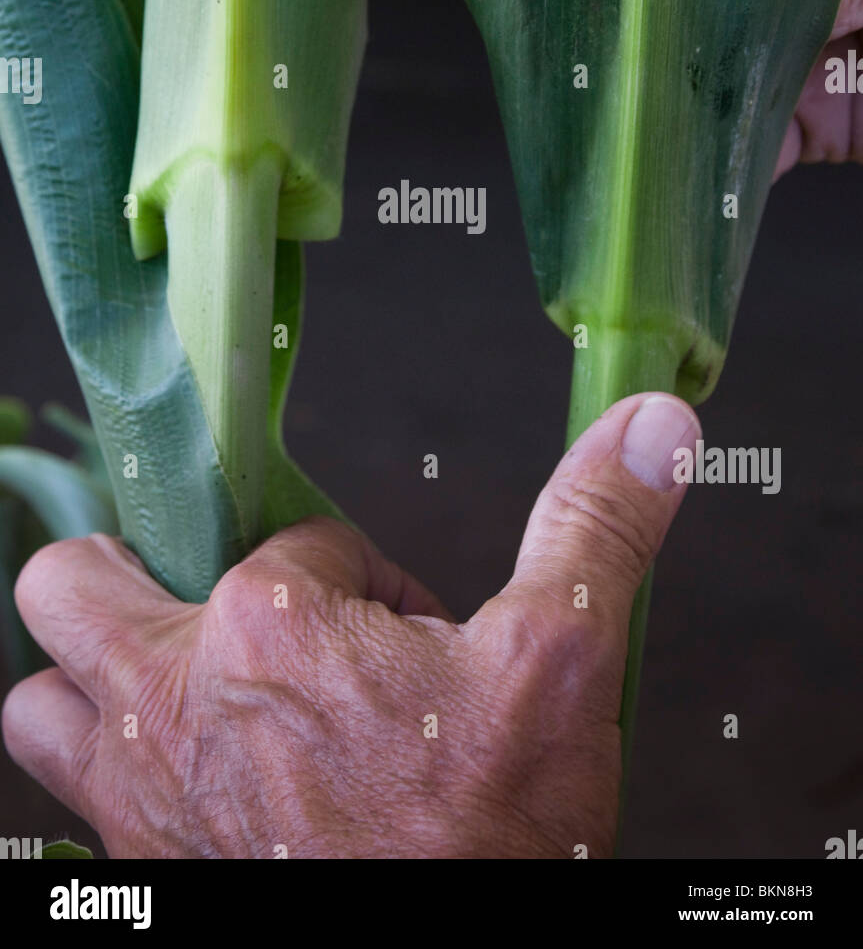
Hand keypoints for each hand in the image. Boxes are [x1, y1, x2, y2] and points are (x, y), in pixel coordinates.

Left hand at [2, 393, 696, 859]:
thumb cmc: (490, 847)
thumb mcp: (563, 665)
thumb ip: (593, 527)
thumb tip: (649, 424)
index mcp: (268, 625)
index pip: (295, 541)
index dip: (360, 576)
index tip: (405, 634)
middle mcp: (175, 701)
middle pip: (79, 583)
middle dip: (145, 574)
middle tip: (223, 607)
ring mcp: (142, 794)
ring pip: (46, 697)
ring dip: (98, 678)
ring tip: (193, 687)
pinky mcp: (141, 876)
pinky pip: (69, 798)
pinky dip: (113, 771)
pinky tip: (200, 782)